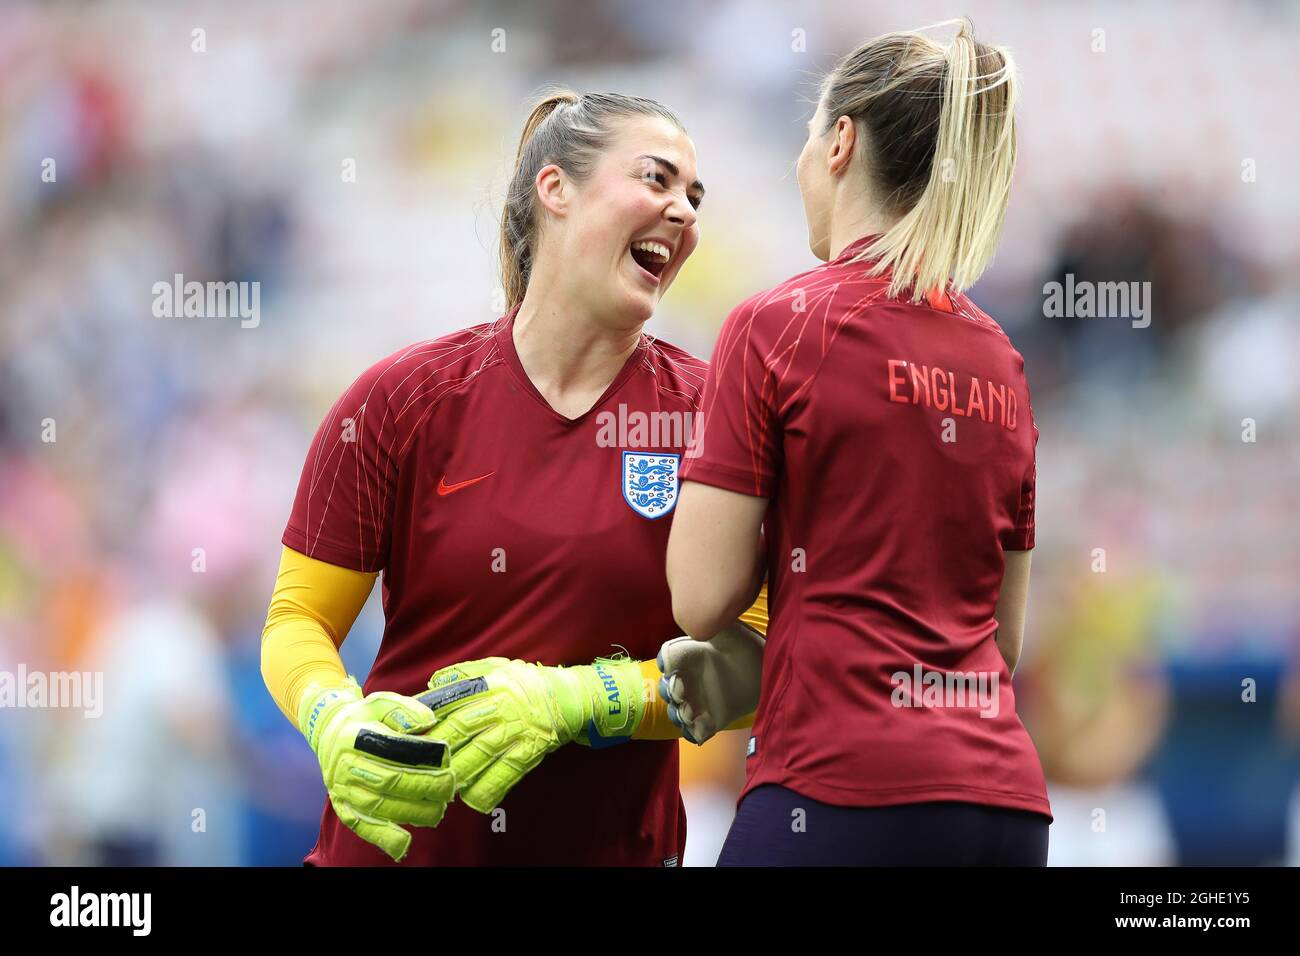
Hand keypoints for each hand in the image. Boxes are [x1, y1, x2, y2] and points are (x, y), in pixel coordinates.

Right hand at [299, 677, 454, 861]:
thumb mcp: (380, 702)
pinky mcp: (341, 805)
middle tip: (450, 787)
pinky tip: (404, 844)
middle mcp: (345, 764)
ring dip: (412, 812)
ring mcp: (342, 788)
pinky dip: (382, 836)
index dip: (421, 755)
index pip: (392, 748)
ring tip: (439, 811)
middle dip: (424, 786)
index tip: (446, 758)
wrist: (327, 731)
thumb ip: (405, 709)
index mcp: (355, 735)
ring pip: (379, 806)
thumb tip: (429, 721)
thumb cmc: (363, 717)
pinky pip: (361, 825)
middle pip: (389, 780)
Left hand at [419, 656, 643, 812]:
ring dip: (456, 773)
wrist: (569, 698)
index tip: (408, 733)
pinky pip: (505, 773)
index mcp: (488, 684)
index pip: (450, 700)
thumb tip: (433, 682)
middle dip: (435, 750)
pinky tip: (471, 800)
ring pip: (478, 754)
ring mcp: (515, 730)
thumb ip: (464, 673)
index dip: (426, 717)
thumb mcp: (497, 666)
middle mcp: (499, 706)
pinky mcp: (529, 751)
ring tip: (437, 787)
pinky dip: (488, 788)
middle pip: (459, 729)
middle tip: (415, 766)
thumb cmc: (527, 683)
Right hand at [656, 624, 763, 744]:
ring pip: (677, 713)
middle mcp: (688, 680)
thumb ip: (711, 625)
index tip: (670, 665)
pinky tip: (701, 728)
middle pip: (667, 689)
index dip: (666, 663)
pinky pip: (695, 732)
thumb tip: (697, 621)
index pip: (667, 659)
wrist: (764, 667)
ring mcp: (698, 702)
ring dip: (679, 714)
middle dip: (669, 691)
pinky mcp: (712, 720)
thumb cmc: (745, 644)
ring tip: (688, 712)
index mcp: (687, 657)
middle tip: (680, 690)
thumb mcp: (728, 630)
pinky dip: (694, 732)